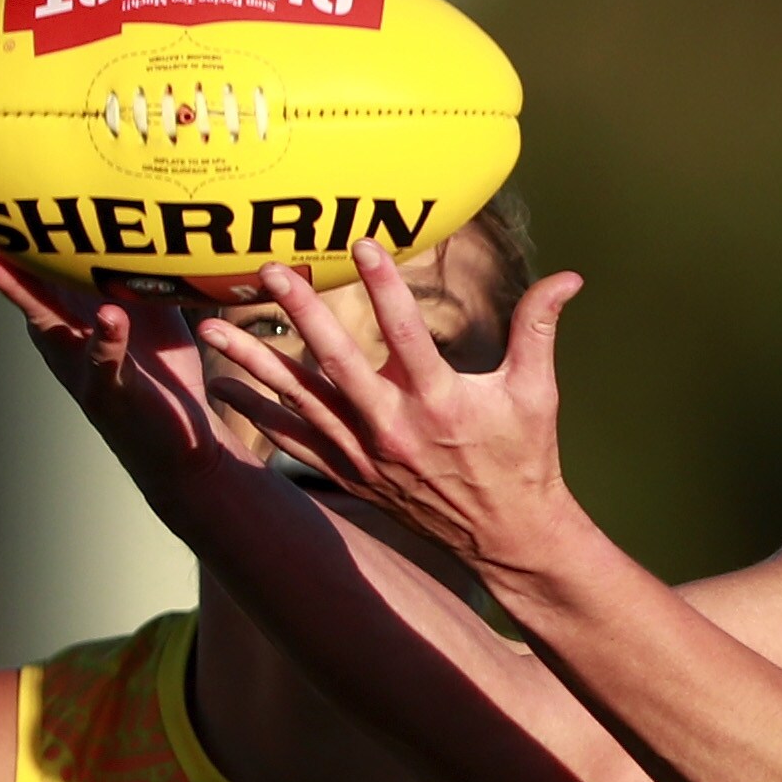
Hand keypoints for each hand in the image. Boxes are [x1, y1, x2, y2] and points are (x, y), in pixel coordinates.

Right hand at [0, 250, 326, 555]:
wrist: (183, 447)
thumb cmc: (163, 377)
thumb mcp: (153, 318)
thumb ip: (142, 279)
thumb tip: (151, 228)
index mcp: (73, 318)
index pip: (41, 273)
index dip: (17, 244)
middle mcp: (67, 340)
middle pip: (27, 293)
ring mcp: (83, 366)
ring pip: (45, 323)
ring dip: (20, 293)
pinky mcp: (112, 391)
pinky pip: (105, 361)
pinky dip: (106, 340)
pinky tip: (109, 319)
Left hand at [190, 241, 591, 588]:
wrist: (507, 538)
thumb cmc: (524, 459)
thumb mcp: (536, 393)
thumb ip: (539, 329)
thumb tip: (570, 277)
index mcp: (440, 402)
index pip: (406, 333)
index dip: (384, 286)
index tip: (362, 243)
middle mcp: (394, 429)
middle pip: (336, 362)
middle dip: (301, 313)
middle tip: (271, 271)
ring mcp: (366, 456)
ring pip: (300, 401)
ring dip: (254, 362)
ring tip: (212, 327)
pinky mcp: (351, 475)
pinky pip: (293, 442)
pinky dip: (257, 415)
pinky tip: (223, 388)